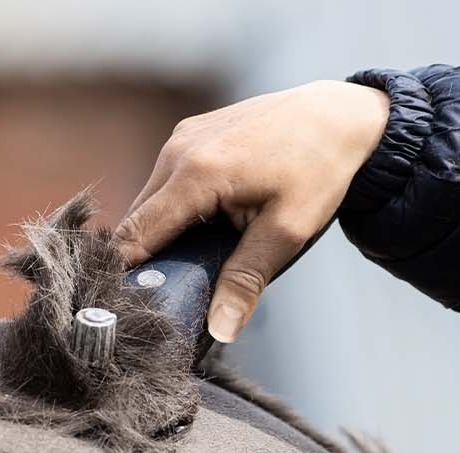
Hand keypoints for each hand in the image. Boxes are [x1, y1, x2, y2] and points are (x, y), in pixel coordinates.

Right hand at [113, 80, 389, 342]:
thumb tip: (221, 329)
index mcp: (196, 175)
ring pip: (151, 198)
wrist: (338, 116)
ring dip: (162, 229)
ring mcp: (182, 136)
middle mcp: (178, 149)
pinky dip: (175, 204)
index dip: (122, 270)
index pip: (136, 233)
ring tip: (193, 257)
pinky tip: (204, 222)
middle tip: (167, 290)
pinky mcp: (191, 131)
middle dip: (146, 255)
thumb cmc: (318, 170)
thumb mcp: (287, 233)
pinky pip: (167, 178)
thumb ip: (246, 280)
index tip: (121, 302)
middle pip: (138, 218)